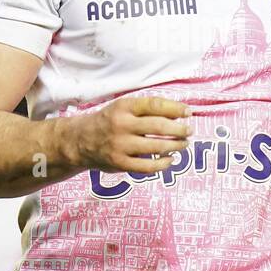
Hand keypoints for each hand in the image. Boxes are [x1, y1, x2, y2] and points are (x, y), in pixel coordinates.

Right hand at [64, 96, 191, 172]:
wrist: (80, 141)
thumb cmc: (109, 121)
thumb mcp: (122, 107)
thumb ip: (146, 109)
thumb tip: (179, 113)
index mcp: (124, 107)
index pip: (155, 105)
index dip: (175, 109)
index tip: (188, 112)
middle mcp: (122, 125)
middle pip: (159, 126)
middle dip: (180, 129)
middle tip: (189, 131)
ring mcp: (120, 145)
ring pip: (156, 147)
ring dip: (176, 146)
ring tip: (184, 144)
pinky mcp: (120, 163)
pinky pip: (147, 166)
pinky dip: (163, 164)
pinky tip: (170, 159)